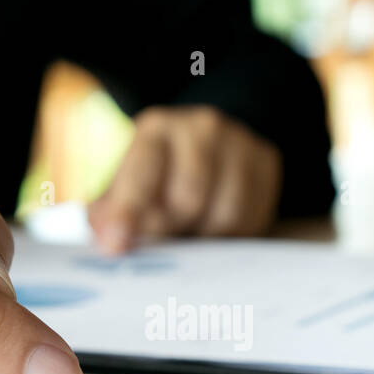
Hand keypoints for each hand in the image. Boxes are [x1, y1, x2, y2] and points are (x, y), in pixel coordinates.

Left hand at [87, 105, 281, 253]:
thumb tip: (107, 241)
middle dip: (174, 227)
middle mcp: (200, 127)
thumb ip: (110, 214)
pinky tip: (218, 222)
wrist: (209, 146)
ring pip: (226, 215)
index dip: (128, 213)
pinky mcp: (266, 160)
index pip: (141, 175)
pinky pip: (253, 219)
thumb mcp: (127, 185)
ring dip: (206, 234)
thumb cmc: (158, 175)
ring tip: (194, 225)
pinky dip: (233, 233)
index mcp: (155, 130)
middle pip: (188, 201)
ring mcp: (239, 141)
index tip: (117, 246)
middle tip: (169, 230)